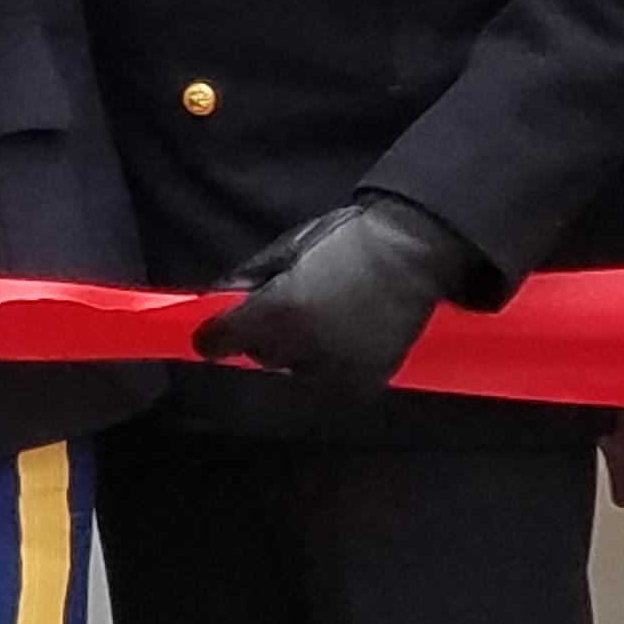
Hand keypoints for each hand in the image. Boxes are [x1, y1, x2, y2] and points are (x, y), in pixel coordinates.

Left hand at [193, 192, 484, 389]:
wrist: (410, 252)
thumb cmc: (343, 241)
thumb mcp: (284, 249)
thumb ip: (248, 279)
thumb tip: (220, 301)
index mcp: (275, 312)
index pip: (220, 341)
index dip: (213, 337)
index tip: (214, 333)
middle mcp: (300, 347)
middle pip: (262, 356)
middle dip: (265, 339)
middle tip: (286, 314)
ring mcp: (334, 368)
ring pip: (298, 372)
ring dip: (302, 354)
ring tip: (325, 323)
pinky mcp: (365, 382)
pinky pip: (334, 381)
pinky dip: (334, 365)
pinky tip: (349, 338)